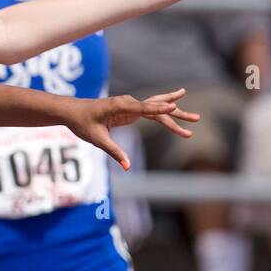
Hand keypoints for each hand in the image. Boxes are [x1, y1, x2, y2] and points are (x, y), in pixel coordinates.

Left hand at [66, 90, 200, 167]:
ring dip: (176, 113)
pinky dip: (165, 111)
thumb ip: (114, 152)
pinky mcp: (132, 109)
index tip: (174, 106)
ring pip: (157, 108)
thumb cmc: (83, 123)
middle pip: (156, 108)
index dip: (158, 108)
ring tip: (196, 118)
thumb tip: (127, 167)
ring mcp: (131, 105)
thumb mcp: (97, 139)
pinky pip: (152, 110)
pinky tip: (177, 106)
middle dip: (177, 114)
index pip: (143, 108)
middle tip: (197, 119)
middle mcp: (128, 103)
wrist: (74, 111)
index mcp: (119, 106)